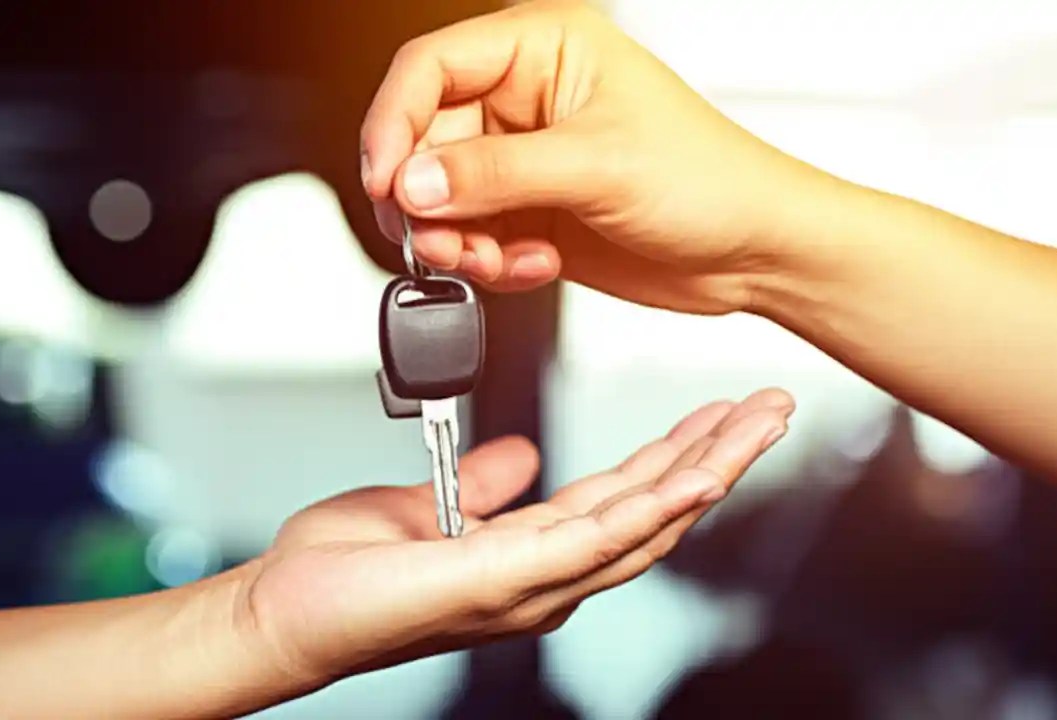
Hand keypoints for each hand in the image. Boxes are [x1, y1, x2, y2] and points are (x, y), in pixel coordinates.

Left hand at [231, 389, 792, 705]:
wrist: (284, 612)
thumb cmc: (340, 574)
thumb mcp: (423, 508)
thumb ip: (481, 488)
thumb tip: (518, 459)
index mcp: (528, 551)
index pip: (622, 498)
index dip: (676, 454)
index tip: (717, 411)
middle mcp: (546, 576)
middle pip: (654, 512)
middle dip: (719, 457)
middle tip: (771, 407)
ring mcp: (533, 586)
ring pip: (645, 525)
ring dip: (709, 472)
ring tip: (758, 425)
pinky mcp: (506, 582)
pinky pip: (596, 542)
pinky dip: (653, 509)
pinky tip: (698, 477)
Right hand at [360, 0, 826, 314]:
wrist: (753, 252)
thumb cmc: (710, 180)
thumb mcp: (595, 166)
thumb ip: (494, 174)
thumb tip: (412, 181)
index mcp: (545, 47)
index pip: (431, 67)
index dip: (394, 123)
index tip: (386, 180)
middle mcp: (526, 97)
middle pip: (425, 139)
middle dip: (428, 199)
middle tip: (443, 240)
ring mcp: (525, 156)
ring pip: (441, 196)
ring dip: (458, 239)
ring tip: (496, 257)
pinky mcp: (530, 207)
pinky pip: (471, 234)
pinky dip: (487, 259)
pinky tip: (531, 262)